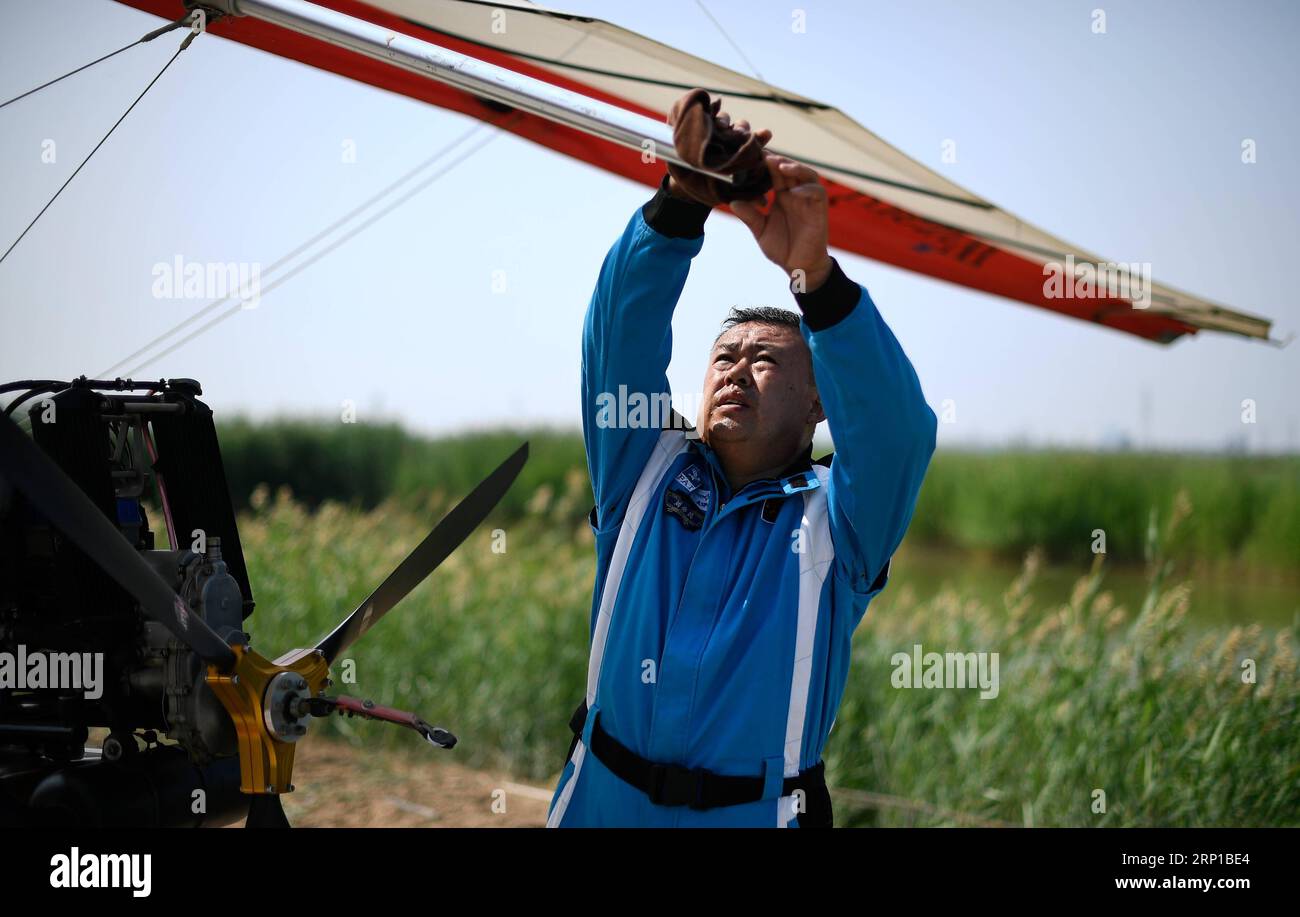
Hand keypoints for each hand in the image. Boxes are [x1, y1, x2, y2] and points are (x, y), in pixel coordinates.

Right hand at [665, 93, 770, 203]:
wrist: (684, 188)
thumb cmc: (710, 188)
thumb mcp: (729, 193)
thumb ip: (746, 196)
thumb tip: (763, 202)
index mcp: (740, 151)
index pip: (754, 140)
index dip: (760, 136)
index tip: (766, 134)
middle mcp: (729, 139)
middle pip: (740, 127)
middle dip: (741, 128)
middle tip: (740, 133)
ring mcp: (713, 131)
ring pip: (724, 119)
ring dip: (724, 121)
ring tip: (722, 126)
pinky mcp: (698, 126)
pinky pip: (705, 113)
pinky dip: (708, 111)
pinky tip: (709, 112)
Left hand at [729, 155, 832, 290]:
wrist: (799, 267)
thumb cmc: (781, 248)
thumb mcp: (760, 230)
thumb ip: (749, 216)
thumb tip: (732, 202)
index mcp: (781, 195)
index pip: (773, 172)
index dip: (764, 163)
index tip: (750, 156)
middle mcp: (795, 193)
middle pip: (789, 168)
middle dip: (777, 159)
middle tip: (762, 155)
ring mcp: (808, 200)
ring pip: (806, 174)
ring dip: (794, 167)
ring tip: (779, 165)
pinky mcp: (819, 209)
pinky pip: (816, 192)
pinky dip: (806, 189)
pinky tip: (793, 191)